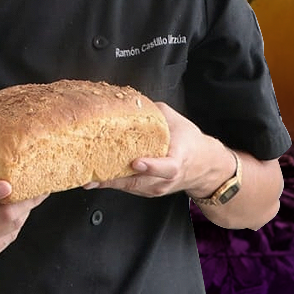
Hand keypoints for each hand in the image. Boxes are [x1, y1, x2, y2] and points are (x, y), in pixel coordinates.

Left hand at [85, 102, 233, 198]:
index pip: (167, 167)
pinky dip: (112, 183)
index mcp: (178, 160)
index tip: (136, 162)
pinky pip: (129, 188)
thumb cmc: (190, 143)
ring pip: (131, 187)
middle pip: (141, 182)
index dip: (151, 167)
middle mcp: (167, 178)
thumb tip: (133, 101)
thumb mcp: (177, 121)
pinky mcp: (148, 191)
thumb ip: (156, 113)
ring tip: (88, 176)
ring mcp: (157, 188)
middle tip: (95, 171)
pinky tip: (96, 178)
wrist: (204, 166)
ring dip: (109, 183)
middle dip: (116, 178)